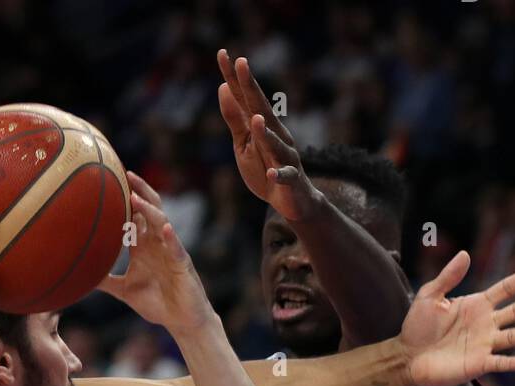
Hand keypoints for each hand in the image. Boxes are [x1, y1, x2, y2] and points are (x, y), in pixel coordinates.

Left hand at [98, 173, 213, 332]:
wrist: (180, 321)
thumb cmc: (156, 303)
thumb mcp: (124, 291)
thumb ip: (105, 281)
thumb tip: (80, 277)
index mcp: (144, 247)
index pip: (135, 216)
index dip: (125, 199)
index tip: (110, 181)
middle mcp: (158, 244)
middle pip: (150, 210)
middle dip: (140, 191)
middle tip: (126, 174)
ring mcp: (171, 251)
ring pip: (162, 223)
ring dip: (149, 209)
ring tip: (136, 197)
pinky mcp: (183, 264)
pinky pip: (177, 248)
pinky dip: (171, 238)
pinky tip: (165, 229)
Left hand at [217, 50, 320, 222]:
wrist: (292, 201)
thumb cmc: (265, 168)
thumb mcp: (243, 145)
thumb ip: (235, 119)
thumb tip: (223, 88)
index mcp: (261, 125)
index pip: (245, 97)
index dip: (234, 77)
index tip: (222, 54)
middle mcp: (276, 135)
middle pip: (262, 109)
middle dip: (251, 88)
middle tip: (241, 63)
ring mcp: (285, 157)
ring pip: (275, 143)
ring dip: (266, 133)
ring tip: (256, 120)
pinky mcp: (290, 180)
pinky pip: (285, 175)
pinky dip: (278, 174)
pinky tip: (270, 172)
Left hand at [400, 253, 514, 385]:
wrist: (407, 356)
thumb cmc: (417, 326)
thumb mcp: (429, 296)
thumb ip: (447, 277)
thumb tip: (465, 254)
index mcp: (477, 305)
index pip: (506, 289)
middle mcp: (485, 324)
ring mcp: (484, 344)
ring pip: (514, 337)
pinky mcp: (478, 364)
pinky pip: (500, 363)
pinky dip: (514, 363)